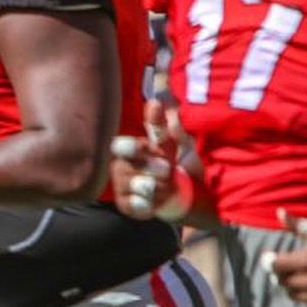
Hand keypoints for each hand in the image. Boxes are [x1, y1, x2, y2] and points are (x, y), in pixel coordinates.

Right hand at [110, 100, 184, 219]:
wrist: (186, 194)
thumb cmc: (176, 162)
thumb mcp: (173, 142)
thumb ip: (162, 125)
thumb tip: (155, 102)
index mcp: (128, 149)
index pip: (122, 147)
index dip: (140, 150)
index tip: (159, 152)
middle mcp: (119, 166)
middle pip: (128, 169)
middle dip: (155, 171)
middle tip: (168, 171)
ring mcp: (121, 186)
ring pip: (136, 187)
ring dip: (157, 188)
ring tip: (167, 188)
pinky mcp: (126, 205)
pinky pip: (134, 205)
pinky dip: (150, 204)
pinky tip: (157, 202)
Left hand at [267, 209, 306, 306]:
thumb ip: (299, 225)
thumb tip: (279, 213)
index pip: (275, 266)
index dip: (271, 262)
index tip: (271, 257)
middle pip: (282, 281)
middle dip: (282, 273)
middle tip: (287, 265)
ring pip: (293, 294)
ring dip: (292, 285)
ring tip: (301, 274)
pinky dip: (306, 295)